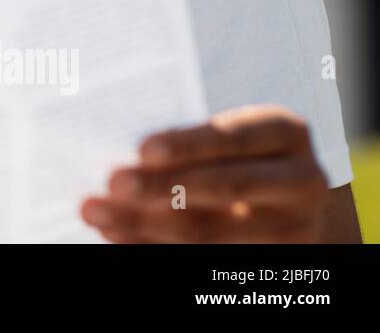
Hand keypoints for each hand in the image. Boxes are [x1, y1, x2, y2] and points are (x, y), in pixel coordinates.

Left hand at [80, 104, 329, 242]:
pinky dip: (150, 246)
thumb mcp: (225, 133)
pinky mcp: (271, 262)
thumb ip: (184, 140)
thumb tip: (117, 154)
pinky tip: (115, 234)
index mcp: (285, 132)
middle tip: (111, 184)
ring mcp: (293, 230)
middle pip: (225, 187)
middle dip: (162, 187)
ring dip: (144, 224)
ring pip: (211, 233)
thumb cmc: (233, 150)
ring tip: (94, 211)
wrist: (286, 200)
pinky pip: (202, 259)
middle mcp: (300, 182)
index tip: (142, 150)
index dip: (189, 144)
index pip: (235, 137)